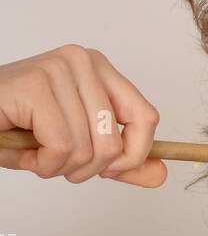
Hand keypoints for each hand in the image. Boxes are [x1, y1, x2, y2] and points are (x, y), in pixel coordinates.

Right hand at [0, 44, 166, 185]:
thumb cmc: (19, 127)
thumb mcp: (79, 149)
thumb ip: (121, 161)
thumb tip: (161, 174)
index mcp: (99, 70)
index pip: (146, 118)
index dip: (132, 155)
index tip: (108, 168)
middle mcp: (83, 61)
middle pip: (116, 142)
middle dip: (86, 169)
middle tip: (57, 161)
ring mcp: (59, 68)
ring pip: (87, 149)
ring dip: (59, 167)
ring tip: (36, 153)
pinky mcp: (36, 85)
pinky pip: (62, 147)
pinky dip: (42, 164)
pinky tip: (26, 152)